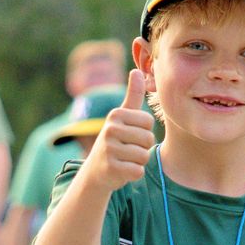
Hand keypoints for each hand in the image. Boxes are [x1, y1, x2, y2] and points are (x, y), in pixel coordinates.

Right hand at [82, 68, 153, 191]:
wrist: (96, 171)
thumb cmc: (115, 140)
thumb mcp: (122, 117)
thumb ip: (133, 95)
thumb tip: (137, 70)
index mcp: (116, 114)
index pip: (148, 122)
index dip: (144, 132)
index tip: (130, 135)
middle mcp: (110, 129)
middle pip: (148, 139)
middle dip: (143, 148)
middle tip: (127, 150)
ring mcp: (109, 149)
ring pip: (144, 156)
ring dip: (138, 161)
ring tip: (125, 159)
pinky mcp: (111, 168)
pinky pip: (138, 171)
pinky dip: (134, 174)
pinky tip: (122, 171)